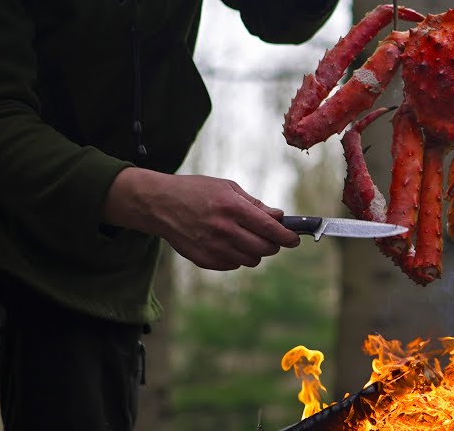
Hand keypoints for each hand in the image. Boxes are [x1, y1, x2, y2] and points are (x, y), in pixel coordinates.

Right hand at [104, 167, 300, 270]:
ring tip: (247, 238)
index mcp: (232, 208)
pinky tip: (229, 244)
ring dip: (256, 252)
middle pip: (264, 248)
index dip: (286, 236)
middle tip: (272, 238)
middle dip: (274, 245)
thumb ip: (255, 205)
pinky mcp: (203, 259)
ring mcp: (213, 247)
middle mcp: (224, 229)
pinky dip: (237, 257)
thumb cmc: (196, 191)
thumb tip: (279, 217)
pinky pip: (233, 265)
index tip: (294, 239)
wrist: (159, 204)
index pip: (269, 228)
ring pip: (250, 260)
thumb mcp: (227, 188)